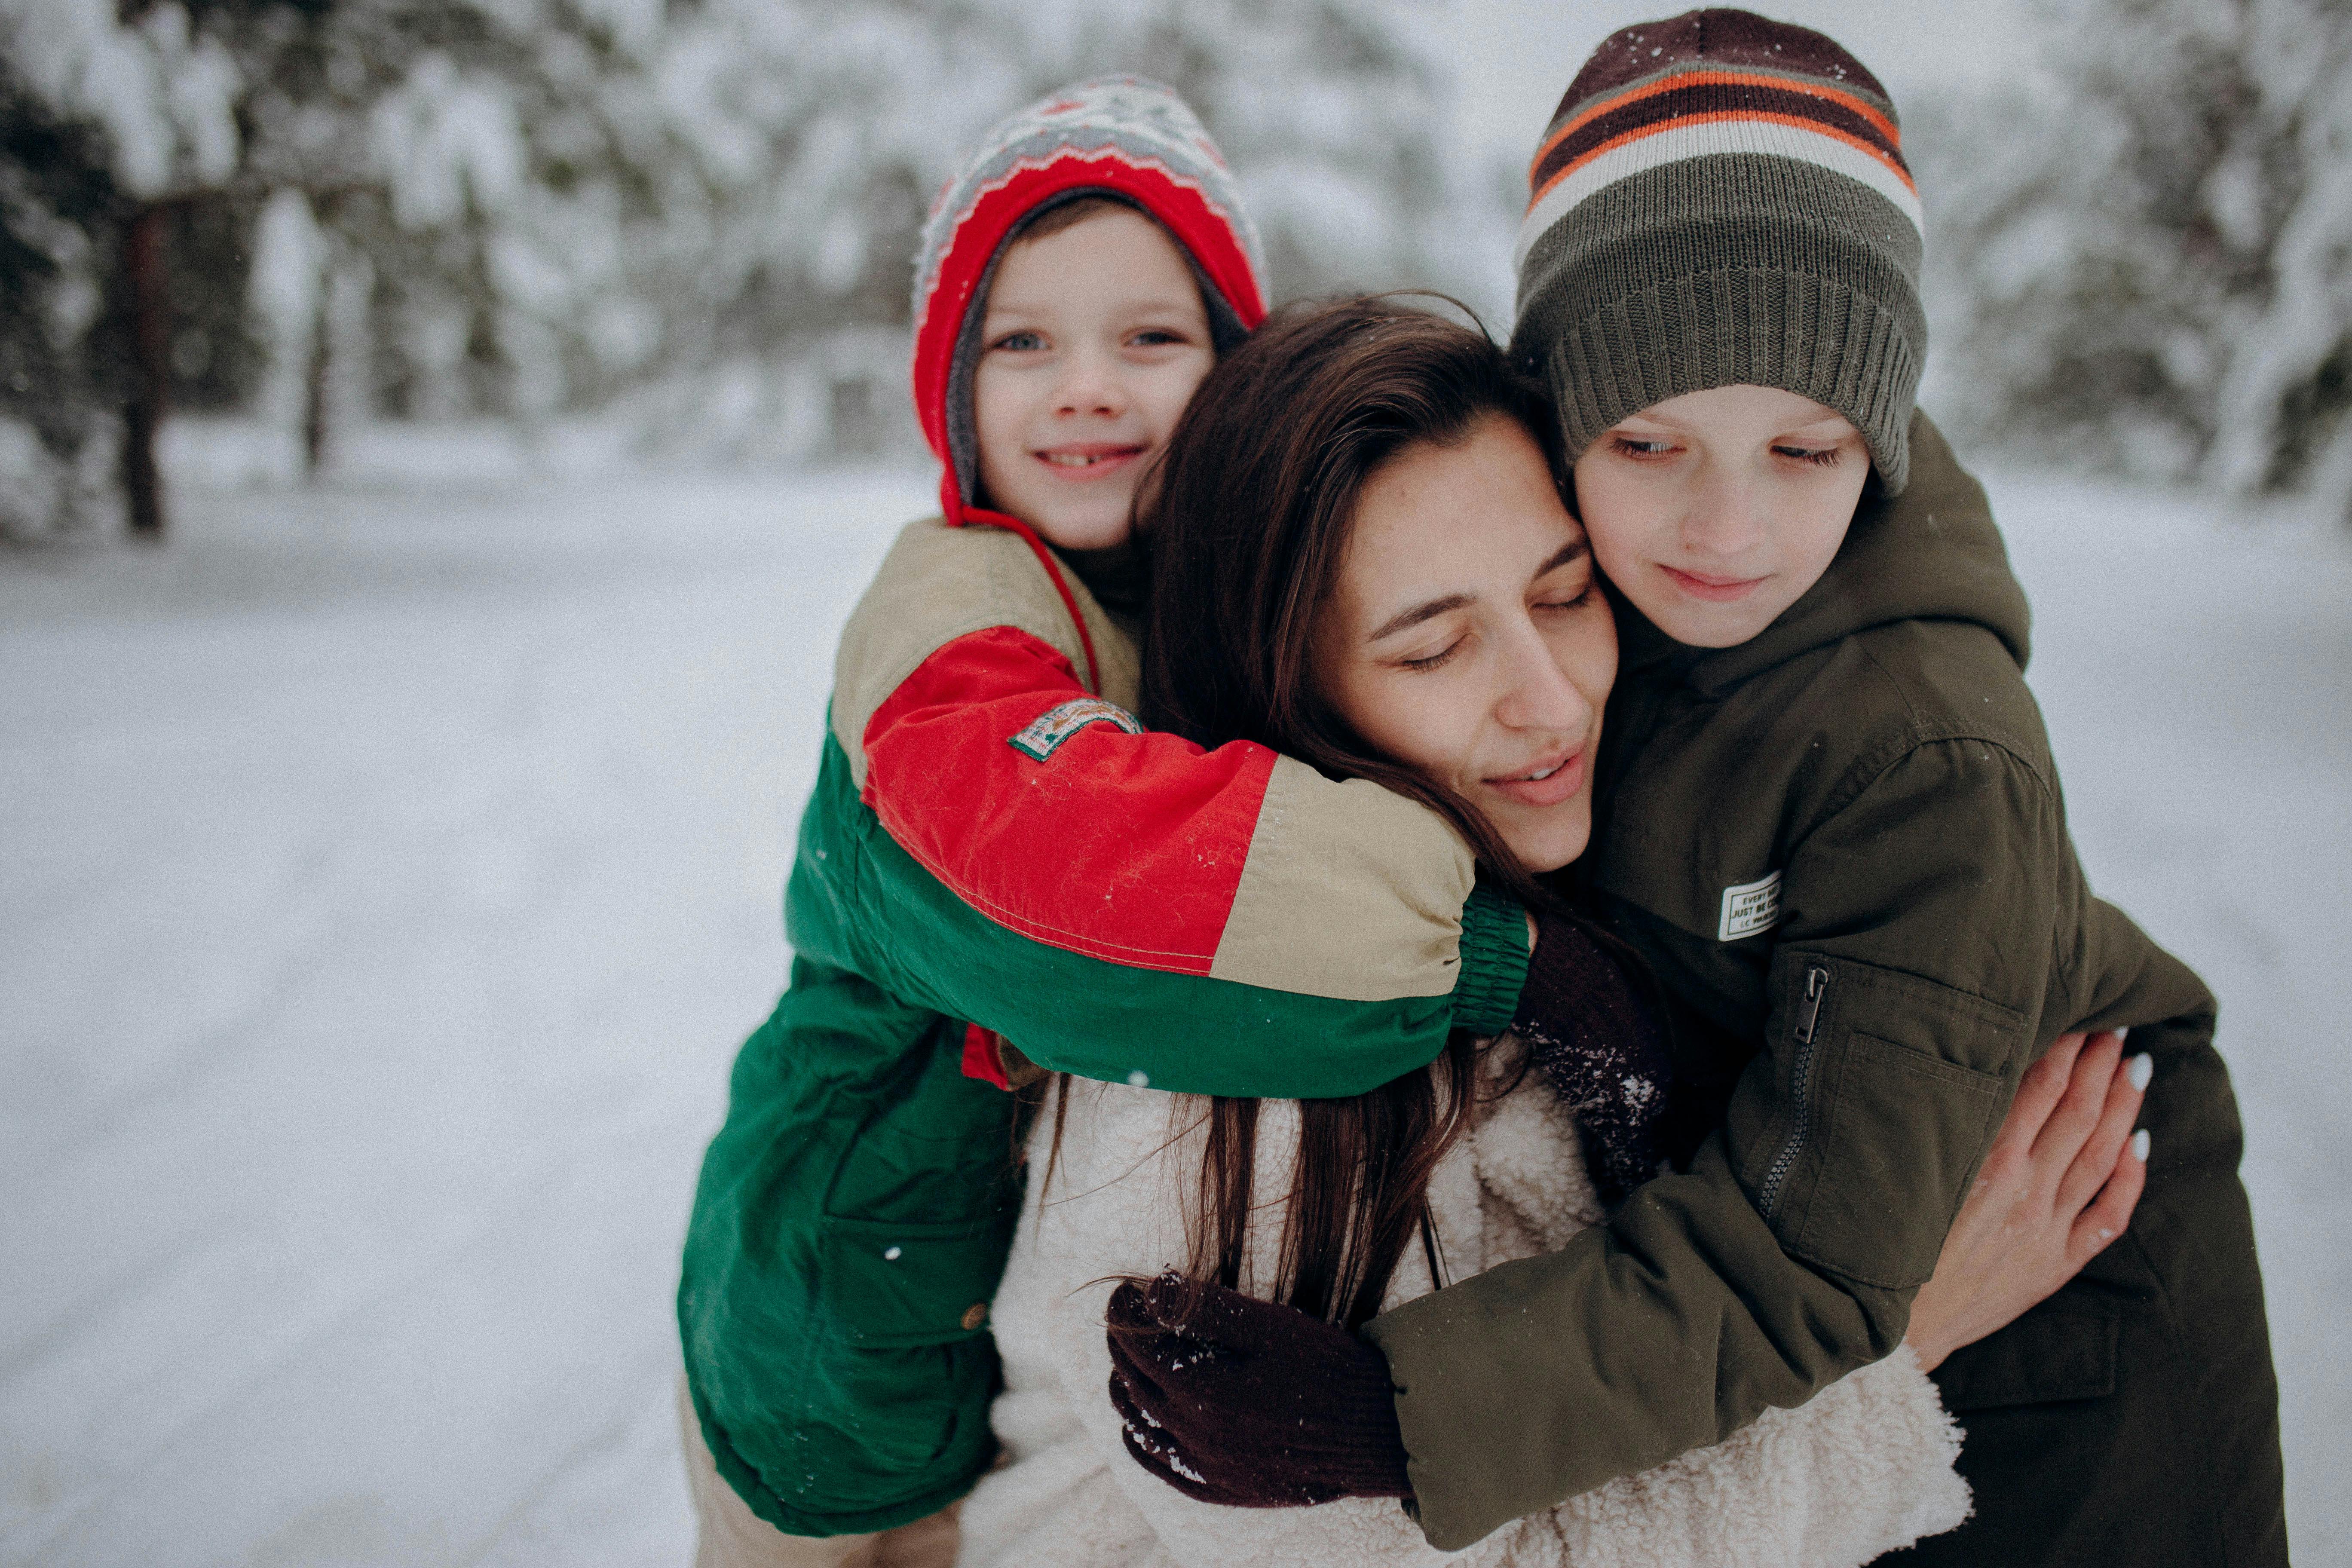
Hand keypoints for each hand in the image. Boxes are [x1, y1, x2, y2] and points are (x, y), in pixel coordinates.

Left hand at [1104, 1274, 1410, 1506]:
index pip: (1139, 1345)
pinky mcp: (1223, 1488)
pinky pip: (1161, 1468)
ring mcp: (1208, 1467)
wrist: (1374, 1433)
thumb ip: (1206, 1308)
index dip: (1125, 1312)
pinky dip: (1139, 1442)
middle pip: (1134, 1383)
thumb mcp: (1270, 1325)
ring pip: (1140, 1426)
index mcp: (1205, 1389)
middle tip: (1121, 1317)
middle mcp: (1197, 1434)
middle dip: (1122, 1344)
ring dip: (1124, 1389)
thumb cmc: (1326, 1368)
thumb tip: (1150, 1291)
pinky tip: (1135, 1426)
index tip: (1124, 1289)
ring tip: (1123, 1362)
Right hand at [1905, 1029, 2148, 1371]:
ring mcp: (2043, 1230)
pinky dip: (2129, 1180)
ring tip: (2138, 1068)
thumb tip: (1960, 1075)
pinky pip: (2106, 1218)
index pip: (2037, 1088)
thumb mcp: (1905, 1177)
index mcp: (1981, 1165)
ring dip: (2123, 1108)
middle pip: (2076, 1114)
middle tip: (2118, 1026)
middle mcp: (2021, 1193)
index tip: (2081, 1015)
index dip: (2065, 1048)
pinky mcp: (2052, 1266)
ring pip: (2099, 1156)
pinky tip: (2141, 1147)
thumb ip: (1938, 1130)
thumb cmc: (1883, 1245)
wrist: (1890, 1329)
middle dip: (2100, 1065)